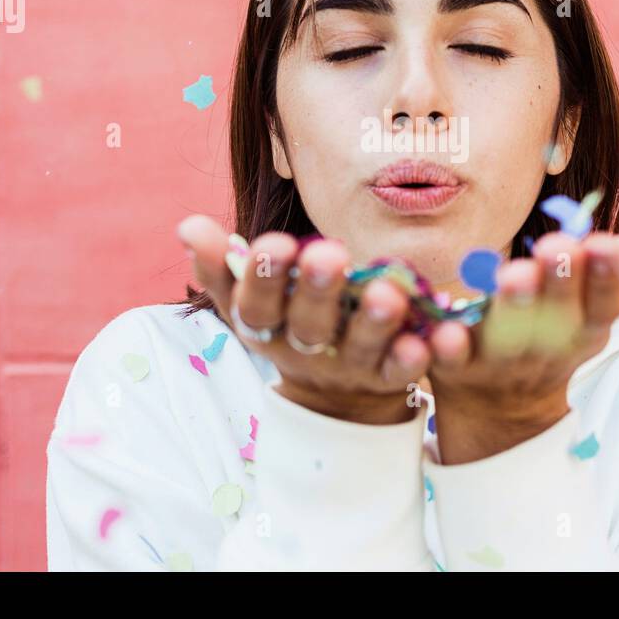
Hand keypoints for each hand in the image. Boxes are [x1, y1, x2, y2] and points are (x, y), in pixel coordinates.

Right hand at [177, 216, 430, 424]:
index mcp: (266, 327)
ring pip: (361, 348)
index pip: (255, 306)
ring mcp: (349, 368)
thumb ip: (222, 265)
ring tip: (389, 291)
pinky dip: (417, 356)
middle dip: (317, 291)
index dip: (262, 279)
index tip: (273, 244)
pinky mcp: (389, 380)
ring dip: (374, 322)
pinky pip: (405, 371)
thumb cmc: (288, 322)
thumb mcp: (250, 300)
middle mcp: (305, 350)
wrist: (336, 393)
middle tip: (329, 253)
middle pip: (309, 326)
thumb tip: (187, 225)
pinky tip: (432, 335)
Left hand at [426, 229, 618, 462]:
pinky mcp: (454, 371)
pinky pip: (449, 362)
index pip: (600, 309)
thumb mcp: (582, 312)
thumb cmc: (545, 335)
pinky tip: (447, 329)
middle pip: (554, 322)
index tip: (603, 245)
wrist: (498, 410)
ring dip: (510, 310)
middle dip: (557, 284)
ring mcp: (498, 366)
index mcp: (581, 334)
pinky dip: (449, 348)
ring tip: (512, 275)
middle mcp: (544, 353)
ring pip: (505, 341)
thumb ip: (607, 273)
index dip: (604, 280)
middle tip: (555, 246)